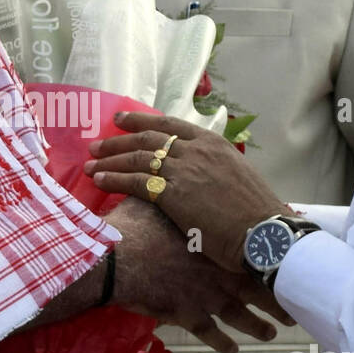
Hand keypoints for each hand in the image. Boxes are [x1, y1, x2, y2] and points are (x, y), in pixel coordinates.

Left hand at [87, 111, 295, 273]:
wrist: (263, 233)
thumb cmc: (256, 213)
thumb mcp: (239, 176)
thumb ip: (216, 169)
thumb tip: (203, 175)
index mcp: (213, 143)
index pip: (170, 124)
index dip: (141, 120)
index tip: (121, 119)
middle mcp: (195, 150)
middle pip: (147, 138)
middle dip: (117, 141)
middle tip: (97, 144)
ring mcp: (183, 170)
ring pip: (137, 159)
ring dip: (109, 160)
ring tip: (90, 164)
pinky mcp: (172, 193)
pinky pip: (135, 182)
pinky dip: (114, 179)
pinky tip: (99, 181)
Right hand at [108, 198, 293, 352]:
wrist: (119, 257)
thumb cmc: (137, 226)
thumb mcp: (157, 202)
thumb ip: (170, 197)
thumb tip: (164, 180)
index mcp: (215, 243)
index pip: (253, 253)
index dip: (273, 261)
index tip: (291, 267)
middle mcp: (218, 271)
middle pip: (255, 288)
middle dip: (276, 300)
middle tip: (293, 310)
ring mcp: (206, 295)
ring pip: (239, 315)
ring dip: (256, 326)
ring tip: (270, 334)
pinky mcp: (188, 315)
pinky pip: (210, 333)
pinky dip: (222, 343)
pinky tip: (232, 350)